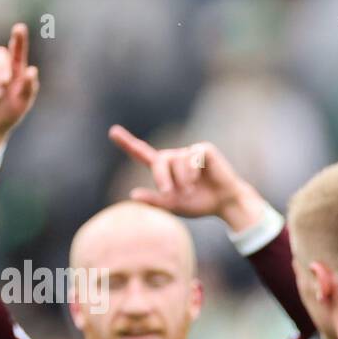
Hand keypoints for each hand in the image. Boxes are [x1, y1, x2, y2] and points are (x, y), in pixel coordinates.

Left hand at [108, 124, 264, 229]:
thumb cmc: (200, 204)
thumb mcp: (175, 206)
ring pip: (175, 160)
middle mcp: (176, 157)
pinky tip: (200, 179)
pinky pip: (190, 158)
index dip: (128, 143)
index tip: (112, 132)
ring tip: (191, 190)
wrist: (225, 203)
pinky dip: (191, 172)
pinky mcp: (203, 150)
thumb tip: (133, 195)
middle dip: (161, 176)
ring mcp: (190, 152)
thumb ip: (155, 201)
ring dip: (181, 179)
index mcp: (166, 169)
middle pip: (159, 160)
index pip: (143, 153)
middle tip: (169, 193)